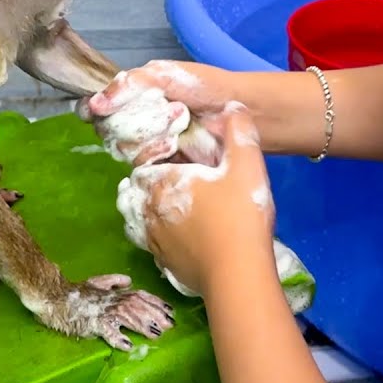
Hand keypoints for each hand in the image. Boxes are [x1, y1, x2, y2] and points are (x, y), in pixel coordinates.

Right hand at [78, 60, 236, 164]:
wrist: (237, 111)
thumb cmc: (204, 87)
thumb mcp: (163, 75)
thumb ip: (128, 84)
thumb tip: (93, 105)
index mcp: (131, 96)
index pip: (97, 107)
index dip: (93, 110)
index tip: (98, 109)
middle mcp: (134, 122)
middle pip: (105, 129)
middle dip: (130, 118)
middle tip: (161, 106)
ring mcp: (145, 146)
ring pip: (121, 147)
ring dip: (148, 132)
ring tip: (177, 120)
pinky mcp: (159, 167)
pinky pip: (140, 165)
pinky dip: (154, 151)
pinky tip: (174, 143)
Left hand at [130, 103, 276, 296]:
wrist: (239, 275)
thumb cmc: (240, 216)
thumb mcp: (247, 165)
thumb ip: (239, 132)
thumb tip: (232, 107)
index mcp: (161, 183)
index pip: (142, 166)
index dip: (155, 161)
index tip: (175, 162)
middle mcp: (149, 211)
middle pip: (135, 193)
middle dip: (148, 186)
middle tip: (172, 183)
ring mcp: (154, 242)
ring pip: (138, 221)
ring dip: (148, 213)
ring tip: (168, 209)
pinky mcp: (165, 265)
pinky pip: (152, 246)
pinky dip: (159, 239)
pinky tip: (178, 238)